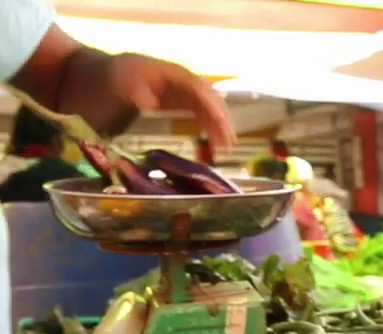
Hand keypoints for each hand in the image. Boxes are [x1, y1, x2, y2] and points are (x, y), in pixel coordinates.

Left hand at [108, 53, 234, 146]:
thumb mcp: (116, 81)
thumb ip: (132, 89)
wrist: (92, 79)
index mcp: (171, 72)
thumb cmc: (106, 79)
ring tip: (224, 149)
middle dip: (221, 121)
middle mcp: (181, 81)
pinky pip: (200, 116)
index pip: (200, 88)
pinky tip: (212, 145)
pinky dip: (208, 130)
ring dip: (218, 128)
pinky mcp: (176, 105)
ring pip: (208, 109)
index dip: (212, 107)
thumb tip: (149, 103)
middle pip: (210, 99)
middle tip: (227, 144)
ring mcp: (180, 93)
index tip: (221, 126)